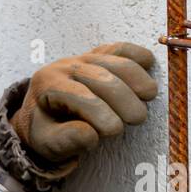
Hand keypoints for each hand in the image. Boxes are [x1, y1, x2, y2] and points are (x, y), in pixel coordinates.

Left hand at [10, 42, 157, 163]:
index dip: (102, 114)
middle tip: (137, 119)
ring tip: (148, 96)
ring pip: (115, 61)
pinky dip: (137, 54)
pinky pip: (120, 49)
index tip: (116, 131)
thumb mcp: (47, 142)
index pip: (81, 96)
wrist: (41, 115)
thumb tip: (91, 135)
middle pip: (103, 77)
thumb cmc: (45, 130)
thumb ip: (66, 140)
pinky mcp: (97, 55)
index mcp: (48, 84)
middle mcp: (64, 66)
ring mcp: (83, 58)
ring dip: (137, 78)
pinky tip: (149, 64)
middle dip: (125, 98)